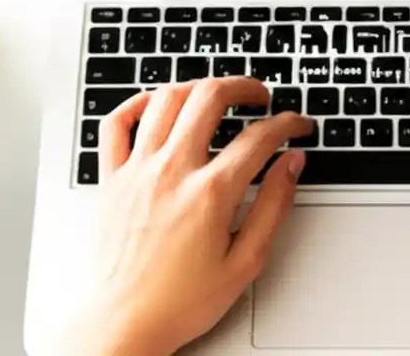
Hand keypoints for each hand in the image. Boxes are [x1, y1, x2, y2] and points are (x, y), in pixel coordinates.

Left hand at [68, 77, 313, 355]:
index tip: (297, 125)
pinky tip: (157, 104)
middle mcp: (172, 172)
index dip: (288, 123)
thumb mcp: (246, 261)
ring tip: (216, 95)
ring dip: (197, 87)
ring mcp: (138, 171)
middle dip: (244, 86)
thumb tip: (291, 165)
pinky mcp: (112, 178)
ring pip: (166, 99)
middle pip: (210, 97)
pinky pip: (116, 123)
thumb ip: (274, 205)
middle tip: (260, 96)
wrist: (126, 323)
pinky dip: (137, 103)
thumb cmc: (181, 301)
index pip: (260, 137)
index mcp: (210, 194)